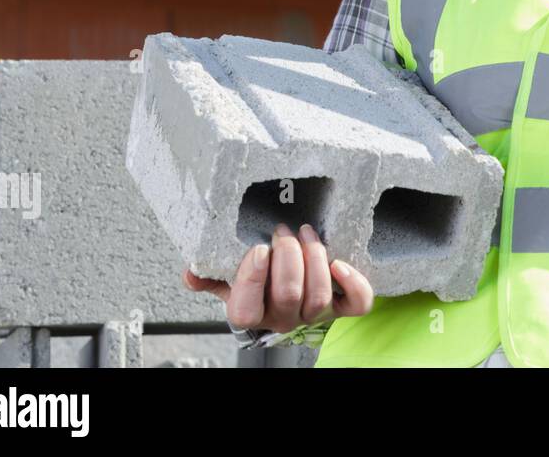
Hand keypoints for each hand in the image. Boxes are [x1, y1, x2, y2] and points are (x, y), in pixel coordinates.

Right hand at [183, 222, 374, 332]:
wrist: (287, 298)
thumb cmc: (258, 284)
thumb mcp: (230, 280)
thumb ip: (211, 275)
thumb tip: (191, 273)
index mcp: (253, 313)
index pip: (246, 311)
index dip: (252, 279)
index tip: (257, 248)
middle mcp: (284, 318)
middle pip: (288, 295)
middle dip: (287, 256)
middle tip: (283, 230)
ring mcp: (315, 314)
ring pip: (319, 296)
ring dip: (315, 258)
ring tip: (307, 233)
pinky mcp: (342, 306)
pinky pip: (356, 304)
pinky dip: (354, 283)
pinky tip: (341, 262)